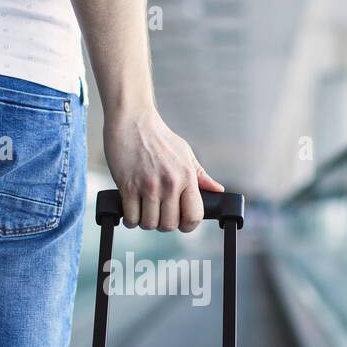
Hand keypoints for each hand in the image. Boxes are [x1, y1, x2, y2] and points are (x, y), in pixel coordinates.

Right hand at [103, 106, 223, 231]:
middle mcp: (170, 183)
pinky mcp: (128, 186)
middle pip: (169, 225)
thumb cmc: (159, 137)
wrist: (133, 120)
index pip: (194, 215)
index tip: (181, 224)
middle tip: (158, 215)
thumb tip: (218, 190)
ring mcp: (148, 185)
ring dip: (145, 222)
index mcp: (187, 176)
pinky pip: (131, 217)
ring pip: (149, 224)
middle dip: (163, 225)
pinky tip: (131, 210)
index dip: (188, 226)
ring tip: (143, 211)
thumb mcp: (185, 153)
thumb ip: (200, 176)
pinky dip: (130, 219)